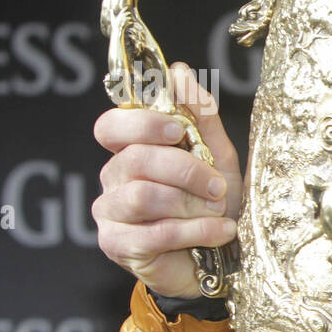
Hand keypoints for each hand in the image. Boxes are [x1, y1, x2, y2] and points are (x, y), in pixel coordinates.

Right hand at [92, 63, 241, 298]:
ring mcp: (110, 212)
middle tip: (217, 186)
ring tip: (219, 212)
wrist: (221, 259)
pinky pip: (155, 232)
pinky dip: (196, 231)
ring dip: (191, 204)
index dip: (142, 123)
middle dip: (186, 170)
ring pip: (143, 196)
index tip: (178, 131)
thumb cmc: (213, 204)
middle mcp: (113, 178)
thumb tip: (178, 71)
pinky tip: (220, 232)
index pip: (112, 126)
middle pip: (135, 160)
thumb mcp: (217, 156)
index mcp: (132, 150)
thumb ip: (200, 116)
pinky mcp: (118, 245)